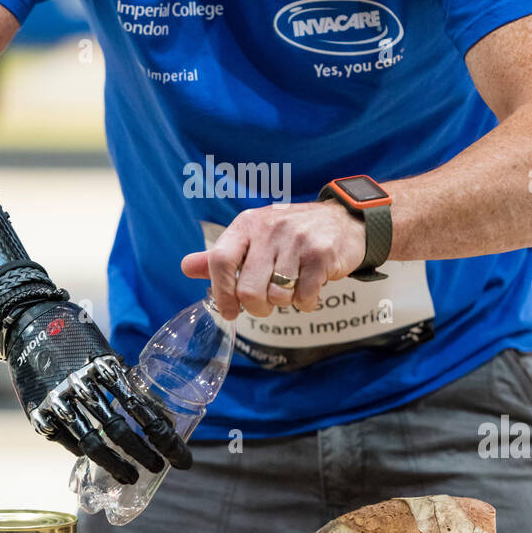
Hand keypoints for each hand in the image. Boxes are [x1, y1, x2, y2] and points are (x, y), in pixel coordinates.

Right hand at [5, 299, 191, 482]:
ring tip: (130, 476)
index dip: (162, 436)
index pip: (141, 408)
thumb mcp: (103, 350)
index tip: (179, 456)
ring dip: (115, 464)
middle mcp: (82, 385)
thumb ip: (121, 377)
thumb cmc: (75, 337)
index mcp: (105, 367)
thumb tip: (150, 408)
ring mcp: (58, 400)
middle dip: (142, 454)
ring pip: (91, 443)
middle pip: (118, 430)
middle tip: (158, 467)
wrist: (27, 324)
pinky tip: (95, 456)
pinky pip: (64, 440)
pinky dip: (81, 450)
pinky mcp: (38, 410)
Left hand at [181, 200, 365, 319]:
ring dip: (283, 303)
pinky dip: (306, 303)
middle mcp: (269, 229)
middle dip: (256, 307)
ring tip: (291, 290)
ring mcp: (296, 241)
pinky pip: (304, 297)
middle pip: (248, 288)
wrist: (345, 221)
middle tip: (265, 305)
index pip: (220, 260)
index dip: (221, 292)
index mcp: (247, 224)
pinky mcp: (321, 255)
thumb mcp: (255, 237)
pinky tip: (310, 291)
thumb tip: (186, 267)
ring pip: (276, 295)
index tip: (229, 311)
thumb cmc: (292, 235)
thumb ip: (222, 255)